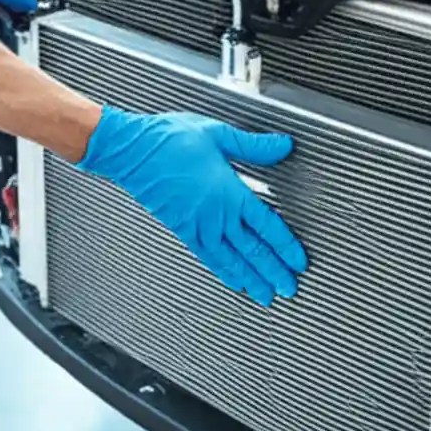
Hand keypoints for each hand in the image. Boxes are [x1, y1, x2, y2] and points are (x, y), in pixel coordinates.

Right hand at [77, 106, 308, 305]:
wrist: (132, 152)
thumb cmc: (169, 141)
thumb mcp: (218, 134)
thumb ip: (253, 146)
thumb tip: (283, 146)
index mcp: (230, 192)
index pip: (267, 226)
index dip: (286, 246)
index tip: (298, 262)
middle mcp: (216, 215)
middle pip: (253, 251)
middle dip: (273, 272)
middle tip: (288, 289)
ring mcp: (198, 226)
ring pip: (232, 261)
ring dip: (251, 279)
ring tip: (265, 296)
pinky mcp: (182, 229)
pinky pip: (208, 257)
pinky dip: (224, 271)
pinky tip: (232, 280)